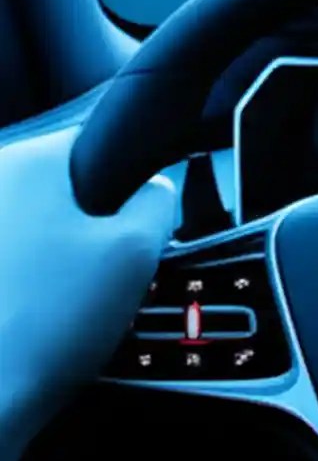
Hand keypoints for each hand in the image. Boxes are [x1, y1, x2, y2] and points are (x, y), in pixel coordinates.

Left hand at [0, 127, 175, 460]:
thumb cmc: (48, 321)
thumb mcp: (137, 252)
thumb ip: (160, 202)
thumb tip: (160, 188)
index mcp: (29, 160)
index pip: (101, 139)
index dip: (132, 182)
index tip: (141, 223)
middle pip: (66, 187)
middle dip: (93, 223)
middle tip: (111, 270)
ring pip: (38, 228)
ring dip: (59, 255)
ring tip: (71, 301)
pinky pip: (13, 260)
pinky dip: (29, 281)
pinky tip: (39, 315)